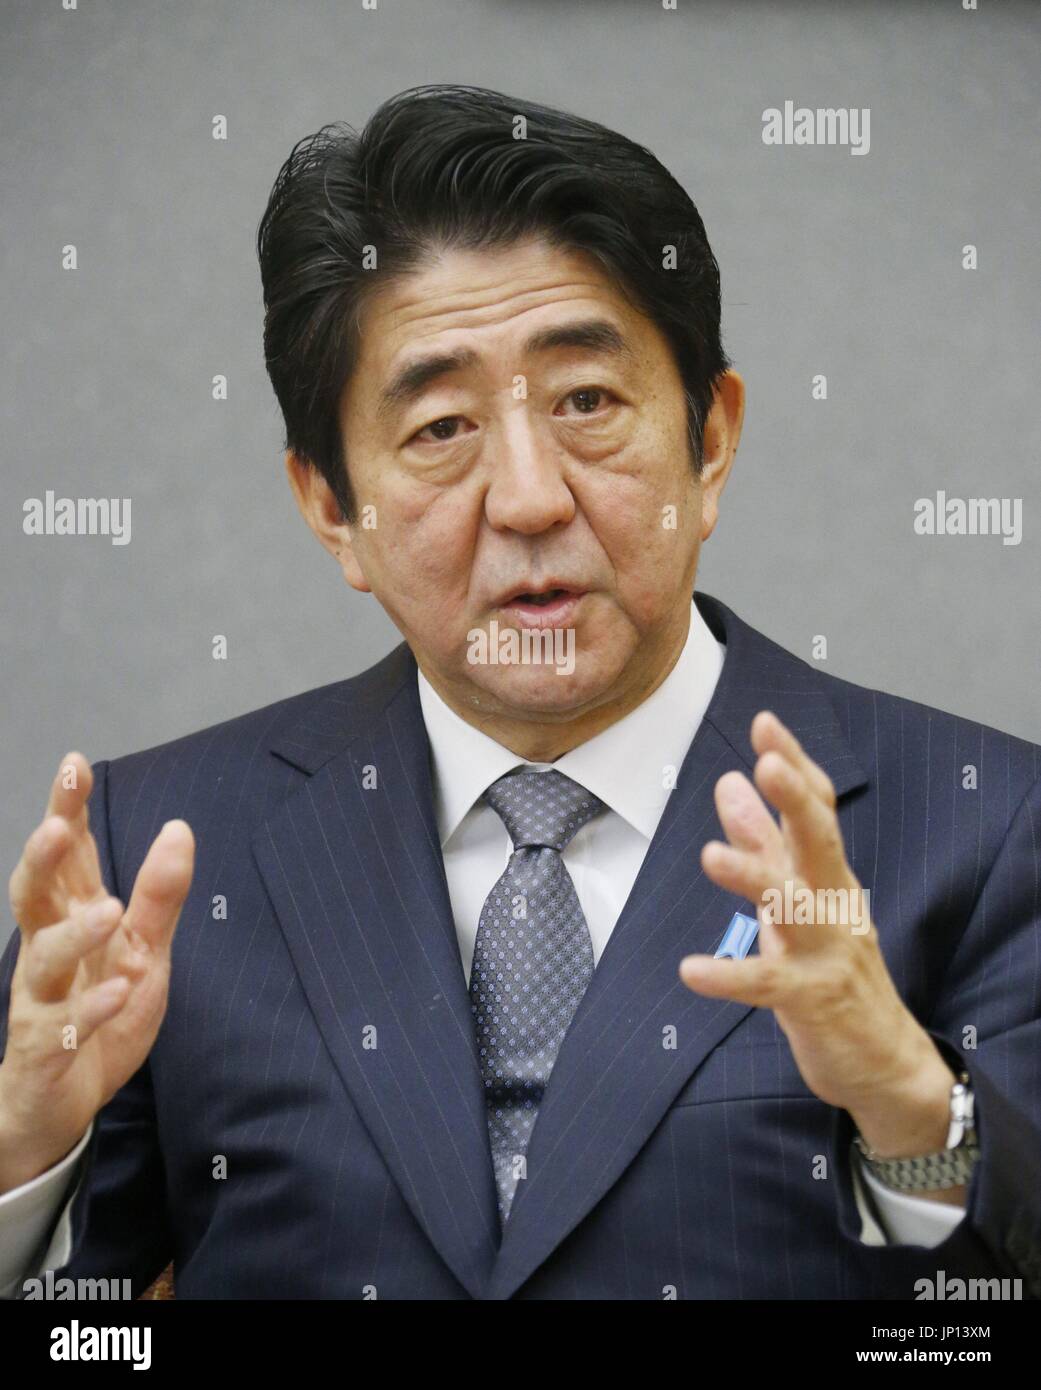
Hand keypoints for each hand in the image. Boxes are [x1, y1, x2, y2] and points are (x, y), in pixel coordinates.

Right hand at [0, 752, 193, 1193]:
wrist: (55, 1104)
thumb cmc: (98, 1013)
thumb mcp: (144, 951)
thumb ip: (161, 895)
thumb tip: (180, 828)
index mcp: (70, 921)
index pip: (69, 859)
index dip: (67, 812)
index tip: (73, 764)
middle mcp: (46, 953)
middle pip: (35, 896)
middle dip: (43, 858)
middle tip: (61, 826)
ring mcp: (41, 1002)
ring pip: (44, 960)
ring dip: (75, 933)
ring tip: (109, 910)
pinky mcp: (45, 1051)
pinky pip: (62, 1029)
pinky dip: (89, 1009)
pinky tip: (116, 991)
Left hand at [679, 711, 958, 1186]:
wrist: (883, 1061)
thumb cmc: (831, 969)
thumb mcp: (795, 899)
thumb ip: (762, 844)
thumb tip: (731, 782)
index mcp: (827, 875)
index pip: (817, 809)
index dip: (793, 765)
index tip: (764, 723)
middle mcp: (833, 903)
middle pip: (821, 841)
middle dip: (796, 800)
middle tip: (766, 762)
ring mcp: (826, 952)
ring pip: (794, 906)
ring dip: (754, 877)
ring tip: (710, 855)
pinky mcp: (811, 1000)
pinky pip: (767, 985)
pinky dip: (730, 975)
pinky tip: (691, 970)